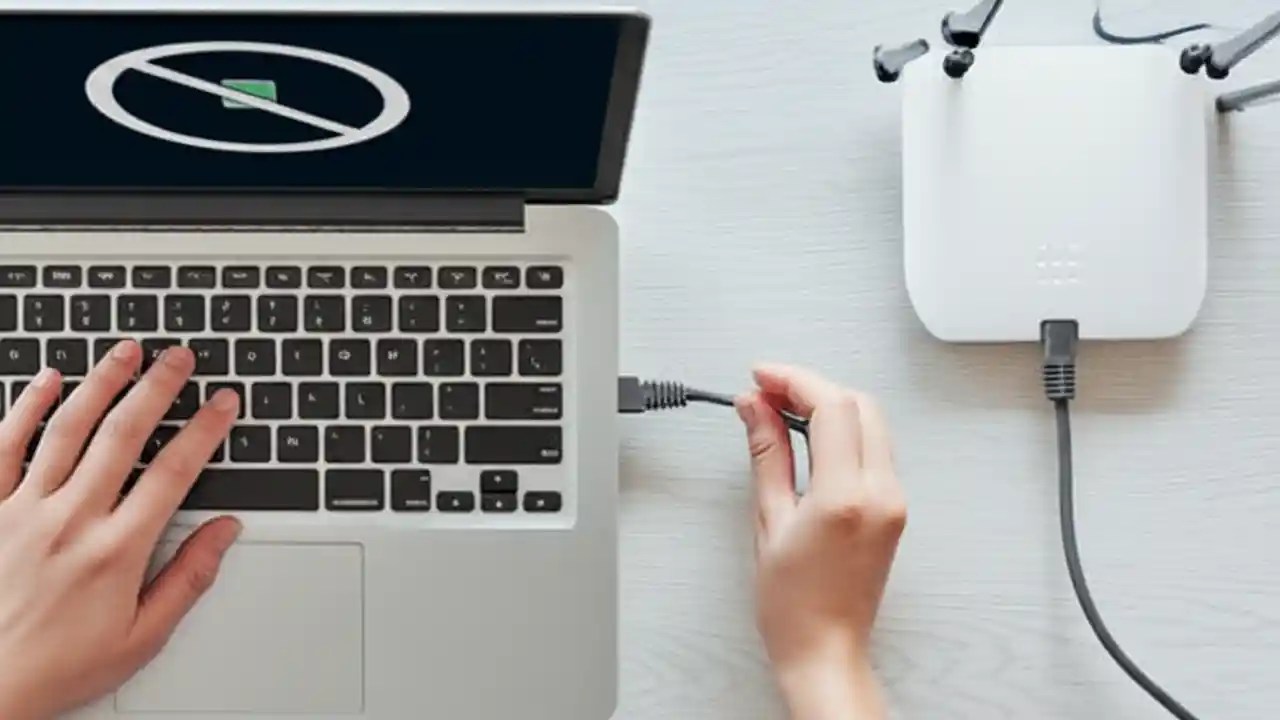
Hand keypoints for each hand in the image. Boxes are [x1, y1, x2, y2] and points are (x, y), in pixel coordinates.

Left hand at [0, 342, 240, 719]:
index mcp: (116, 551)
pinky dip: (25, 408)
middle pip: (123, 435)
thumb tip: (225, 533)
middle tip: (180, 357)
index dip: (205, 430)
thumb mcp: (140, 638)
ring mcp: (21, 511)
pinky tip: (47, 380)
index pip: (174, 473)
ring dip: (101, 383)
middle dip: (158, 388)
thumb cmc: (54, 669)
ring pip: (67, 428)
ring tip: (126, 352)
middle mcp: (70, 521)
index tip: (223, 402)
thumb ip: (188, 579)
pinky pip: (4, 446)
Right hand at [736, 365, 905, 719]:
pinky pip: (874, 448)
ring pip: (871, 422)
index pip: (832, 407)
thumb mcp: (767, 520)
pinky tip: (808, 437)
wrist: (825, 649)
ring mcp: (893, 500)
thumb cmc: (793, 605)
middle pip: (859, 405)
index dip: (794, 380)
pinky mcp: (894, 507)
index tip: (762, 377)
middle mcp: (880, 493)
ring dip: (829, 406)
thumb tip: (754, 408)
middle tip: (768, 391)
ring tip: (782, 412)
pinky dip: (843, 431)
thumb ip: (766, 454)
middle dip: (812, 387)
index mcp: (846, 497)